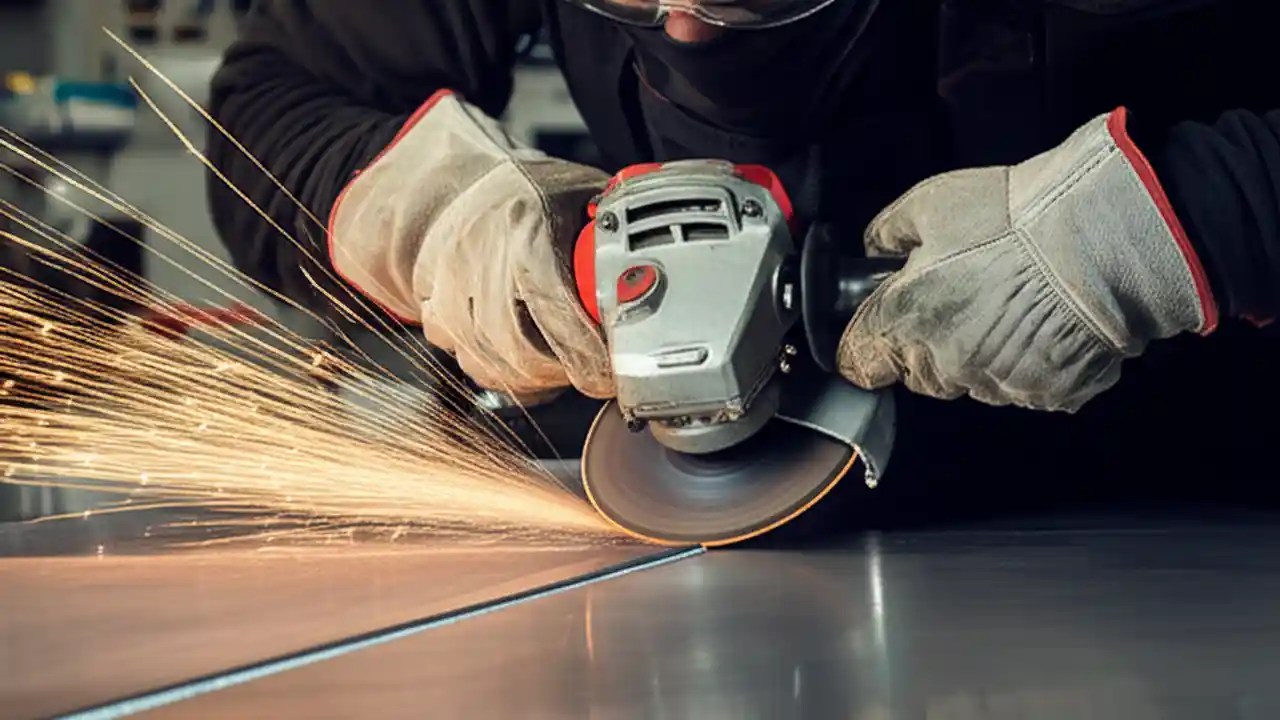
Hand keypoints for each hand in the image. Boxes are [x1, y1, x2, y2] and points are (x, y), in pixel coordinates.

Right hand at [329, 91, 612, 399]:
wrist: (455, 185)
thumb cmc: (525, 191)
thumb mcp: (580, 193)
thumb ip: (615, 231)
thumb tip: (659, 271)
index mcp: (525, 228)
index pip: (554, 310)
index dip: (586, 355)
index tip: (610, 371)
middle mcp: (479, 259)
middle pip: (520, 351)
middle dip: (563, 373)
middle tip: (591, 371)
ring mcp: (448, 290)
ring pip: (492, 366)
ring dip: (534, 379)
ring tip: (561, 364)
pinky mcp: (435, 314)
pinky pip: (471, 365)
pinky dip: (504, 374)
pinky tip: (526, 361)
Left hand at [838, 108, 1217, 411]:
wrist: (1098, 235)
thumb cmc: (1013, 217)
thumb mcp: (929, 204)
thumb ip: (887, 233)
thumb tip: (874, 249)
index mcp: (906, 321)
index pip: (860, 363)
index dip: (865, 347)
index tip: (877, 333)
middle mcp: (946, 363)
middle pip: (918, 375)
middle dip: (927, 346)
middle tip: (959, 301)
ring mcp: (1000, 385)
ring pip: (972, 383)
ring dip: (979, 357)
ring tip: (1010, 306)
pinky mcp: (1050, 394)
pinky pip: (1028, 388)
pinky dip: (1032, 364)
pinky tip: (1047, 324)